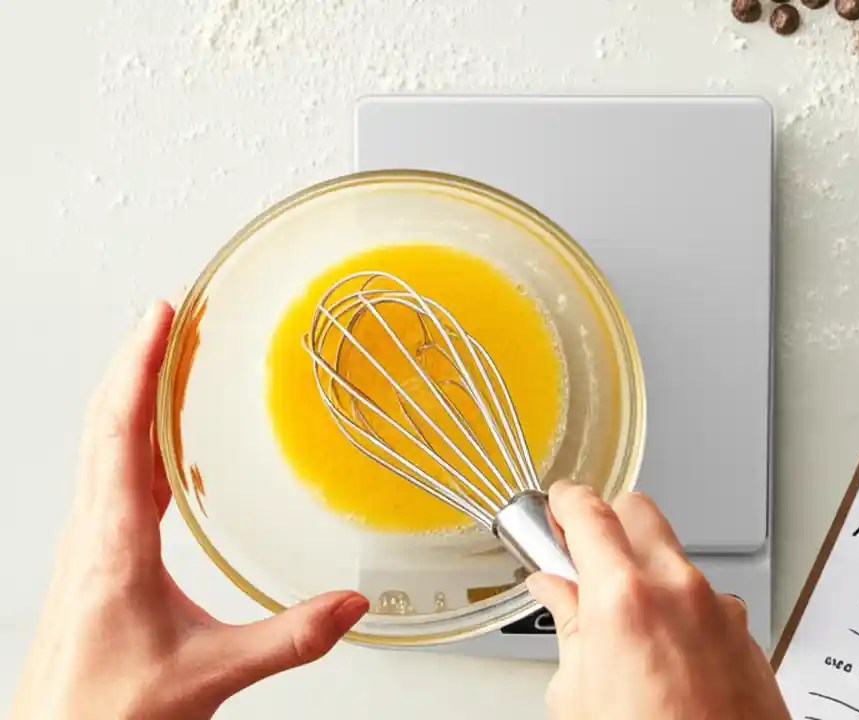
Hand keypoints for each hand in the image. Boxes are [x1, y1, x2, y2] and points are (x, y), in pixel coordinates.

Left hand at [9, 302, 369, 719]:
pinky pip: (107, 479)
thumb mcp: (209, 675)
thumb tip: (350, 604)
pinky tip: (156, 444)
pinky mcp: (92, 564)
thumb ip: (289, 638)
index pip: (120, 431)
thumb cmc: (105, 715)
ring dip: (127, 395)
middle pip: (101, 424)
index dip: (139, 366)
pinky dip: (129, 439)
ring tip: (160, 359)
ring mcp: (85, 549)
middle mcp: (89, 537)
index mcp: (111, 546)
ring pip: (98, 448)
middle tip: (165, 316)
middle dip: (133, 361)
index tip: (159, 316)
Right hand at [527, 483, 788, 719]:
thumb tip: (556, 592)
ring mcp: (718, 608)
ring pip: (675, 556)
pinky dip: (682, 608)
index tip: (557, 505)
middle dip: (610, 523)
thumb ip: (568, 626)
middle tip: (586, 556)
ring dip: (648, 572)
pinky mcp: (744, 631)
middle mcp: (679, 589)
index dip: (566, 501)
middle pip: (640, 511)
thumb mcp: (577, 696)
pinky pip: (705, 597)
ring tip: (625, 624)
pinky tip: (665, 653)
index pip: (590, 512)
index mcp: (625, 597)